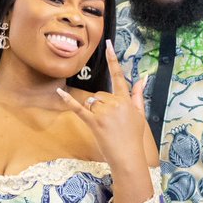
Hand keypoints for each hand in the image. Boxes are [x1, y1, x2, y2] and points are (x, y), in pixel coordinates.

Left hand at [56, 40, 147, 171]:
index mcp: (126, 101)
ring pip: (92, 102)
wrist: (128, 157)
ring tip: (105, 126)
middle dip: (101, 106)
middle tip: (110, 123)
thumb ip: (139, 95)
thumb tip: (144, 78)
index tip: (108, 44)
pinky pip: (78, 109)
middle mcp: (115, 104)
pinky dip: (68, 101)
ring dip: (94, 111)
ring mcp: (104, 113)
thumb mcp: (140, 115)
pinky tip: (59, 92)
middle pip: (100, 94)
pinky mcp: (93, 123)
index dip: (113, 60)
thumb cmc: (133, 137)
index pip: (119, 76)